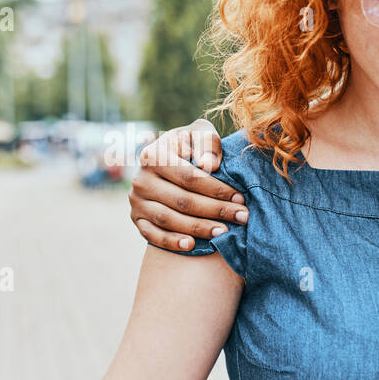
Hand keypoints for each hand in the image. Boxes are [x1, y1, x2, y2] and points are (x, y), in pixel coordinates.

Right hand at [128, 118, 246, 250]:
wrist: (167, 161)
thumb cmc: (190, 146)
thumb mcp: (199, 134)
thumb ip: (207, 142)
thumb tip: (209, 165)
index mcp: (154, 155)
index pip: (189, 177)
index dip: (217, 190)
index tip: (240, 198)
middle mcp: (141, 179)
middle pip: (182, 200)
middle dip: (216, 211)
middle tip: (242, 218)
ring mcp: (136, 201)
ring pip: (169, 219)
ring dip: (199, 228)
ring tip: (224, 232)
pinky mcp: (136, 219)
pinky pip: (152, 235)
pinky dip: (171, 242)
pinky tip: (192, 245)